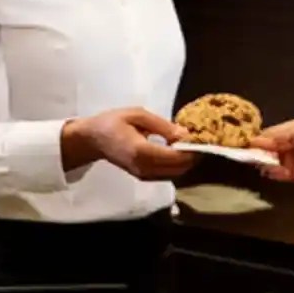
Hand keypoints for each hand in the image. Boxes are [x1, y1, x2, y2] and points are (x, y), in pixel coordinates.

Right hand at [62, 107, 195, 180]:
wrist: (93, 139)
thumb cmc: (113, 122)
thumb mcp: (138, 115)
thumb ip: (163, 126)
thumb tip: (186, 135)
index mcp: (141, 151)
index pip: (175, 156)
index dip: (192, 149)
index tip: (200, 136)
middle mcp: (144, 167)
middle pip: (179, 168)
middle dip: (193, 155)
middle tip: (198, 139)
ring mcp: (144, 175)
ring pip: (176, 174)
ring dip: (186, 161)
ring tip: (188, 144)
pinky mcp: (144, 177)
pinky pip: (168, 174)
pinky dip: (177, 165)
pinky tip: (176, 151)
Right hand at [249, 119, 293, 184]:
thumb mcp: (293, 130)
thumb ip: (272, 136)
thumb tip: (253, 141)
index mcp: (289, 132)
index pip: (268, 137)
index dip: (258, 141)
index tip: (247, 145)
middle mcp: (290, 146)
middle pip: (269, 151)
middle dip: (261, 154)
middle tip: (253, 156)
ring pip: (274, 164)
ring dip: (268, 164)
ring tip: (265, 164)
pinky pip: (283, 174)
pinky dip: (277, 173)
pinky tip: (274, 171)